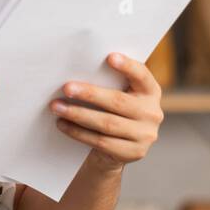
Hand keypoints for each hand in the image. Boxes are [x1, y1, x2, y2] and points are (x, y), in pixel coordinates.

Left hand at [49, 52, 162, 171]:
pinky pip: (101, 141)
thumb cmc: (113, 112)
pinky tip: (62, 124)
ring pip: (107, 123)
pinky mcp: (133, 153)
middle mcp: (152, 113)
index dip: (127, 66)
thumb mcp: (118, 95)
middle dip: (89, 94)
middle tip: (66, 88)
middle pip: (118, 101)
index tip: (109, 57)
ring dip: (78, 114)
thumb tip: (78, 69)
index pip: (142, 76)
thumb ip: (109, 83)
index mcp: (151, 92)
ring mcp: (145, 135)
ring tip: (57, 107)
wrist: (117, 149)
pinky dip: (78, 132)